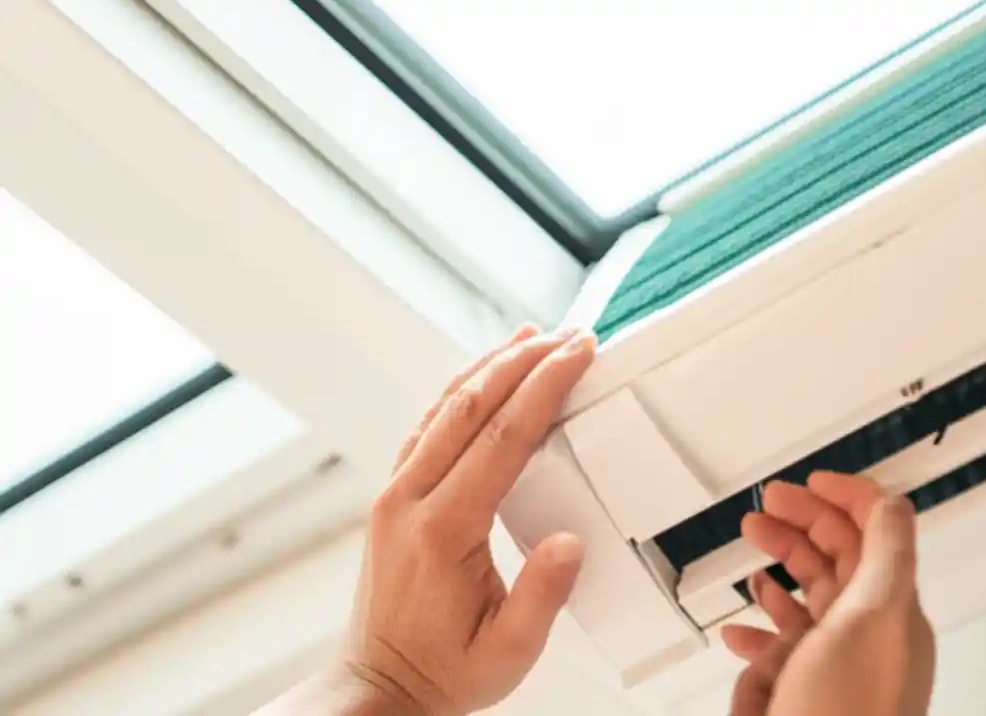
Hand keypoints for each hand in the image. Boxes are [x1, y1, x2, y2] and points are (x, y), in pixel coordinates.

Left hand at [343, 324, 595, 714]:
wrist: (380, 685)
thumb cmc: (443, 672)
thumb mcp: (508, 651)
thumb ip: (542, 596)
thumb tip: (569, 541)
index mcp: (443, 530)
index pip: (502, 438)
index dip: (544, 388)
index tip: (576, 354)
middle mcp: (409, 500)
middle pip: (470, 406)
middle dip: (523, 361)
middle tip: (566, 334)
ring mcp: (395, 494)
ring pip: (443, 408)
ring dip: (489, 367)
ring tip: (529, 337)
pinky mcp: (393, 497)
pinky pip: (427, 427)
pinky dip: (460, 392)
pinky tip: (483, 379)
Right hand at [722, 473, 935, 715]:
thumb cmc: (847, 710)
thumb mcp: (875, 617)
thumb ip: (887, 555)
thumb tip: (893, 502)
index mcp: (888, 608)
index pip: (877, 535)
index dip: (847, 499)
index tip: (812, 481)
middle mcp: (862, 631)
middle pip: (837, 558)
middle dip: (802, 521)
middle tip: (769, 502)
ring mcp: (829, 660)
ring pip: (806, 598)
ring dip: (779, 563)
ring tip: (751, 538)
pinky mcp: (797, 689)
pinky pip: (775, 647)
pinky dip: (755, 626)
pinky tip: (739, 626)